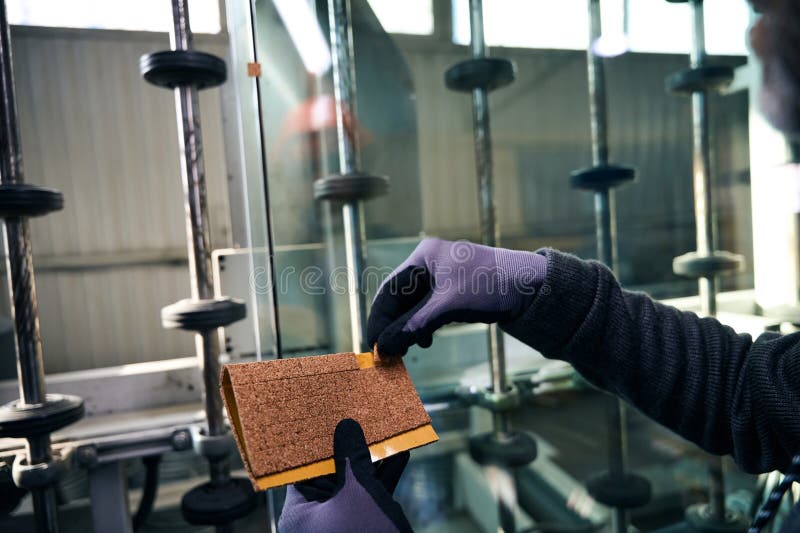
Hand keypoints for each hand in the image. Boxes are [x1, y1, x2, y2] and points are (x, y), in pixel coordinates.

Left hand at [278, 419, 411, 532]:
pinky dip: (383, 478)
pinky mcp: (361, 527)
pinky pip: (369, 498)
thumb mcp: (358, 493)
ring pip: (353, 484)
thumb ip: (351, 459)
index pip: (303, 466)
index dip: (317, 440)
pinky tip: (401, 455)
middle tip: (360, 416)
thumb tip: (345, 427)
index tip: (330, 414)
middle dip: (349, 446)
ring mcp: (339, 524)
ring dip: (372, 459)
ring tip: (386, 430)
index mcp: (299, 512)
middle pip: (330, 472)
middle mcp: (314, 518)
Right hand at [367, 238, 546, 355]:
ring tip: (408, 348)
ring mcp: (443, 277)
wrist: (533, 288)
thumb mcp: (447, 307)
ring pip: (414, 306)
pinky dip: (423, 326)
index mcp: (424, 256)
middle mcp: (430, 263)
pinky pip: (428, 310)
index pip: (389, 289)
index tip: (373, 344)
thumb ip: (414, 326)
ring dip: (408, 328)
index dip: (379, 319)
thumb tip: (384, 349)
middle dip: (394, 326)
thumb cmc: (490, 286)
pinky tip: (426, 340)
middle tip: (387, 353)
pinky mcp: (455, 291)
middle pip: (400, 298)